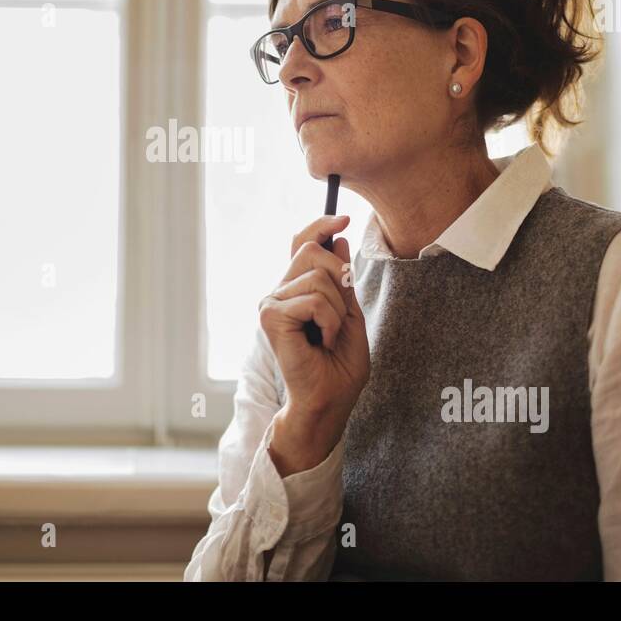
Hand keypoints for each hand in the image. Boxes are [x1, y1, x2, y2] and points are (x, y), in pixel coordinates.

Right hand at [257, 214, 369, 456]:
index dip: (320, 225)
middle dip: (340, 279)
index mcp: (296, 289)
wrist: (328, 401)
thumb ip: (343, 280)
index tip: (345, 219)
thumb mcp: (350, 314)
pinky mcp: (270, 317)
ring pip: (319, 275)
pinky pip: (315, 300)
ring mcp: (271, 303)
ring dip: (338, 309)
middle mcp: (279, 292)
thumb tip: (338, 239)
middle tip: (340, 316)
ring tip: (330, 336)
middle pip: (312, 250)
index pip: (301, 242)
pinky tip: (322, 342)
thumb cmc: (338, 366)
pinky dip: (330, 322)